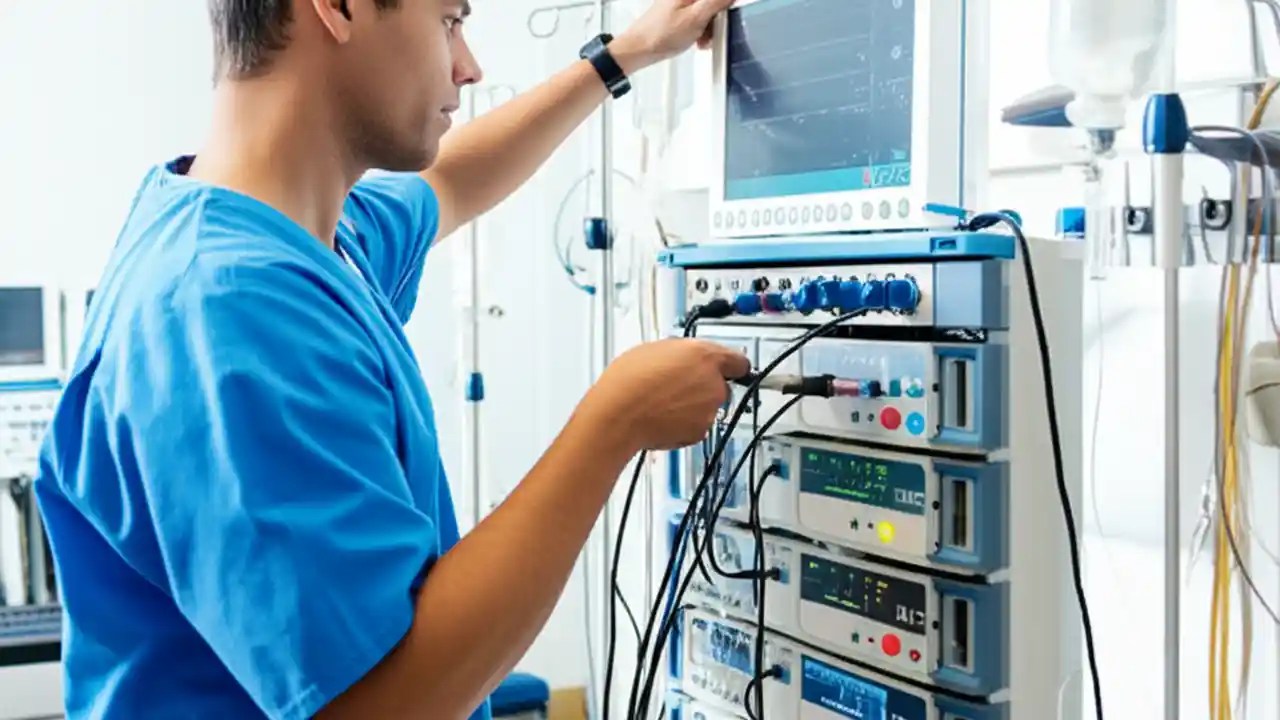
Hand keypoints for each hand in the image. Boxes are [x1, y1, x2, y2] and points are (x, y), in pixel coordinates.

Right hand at [577, 338, 750, 451]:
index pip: (738, 361)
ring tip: (663, 402)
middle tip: (677, 386)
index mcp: (705, 356)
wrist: (618, 416)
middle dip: (704, 387)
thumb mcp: (654, 349)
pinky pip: (697, 425)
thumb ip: (681, 352)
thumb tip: (685, 357)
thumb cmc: (629, 381)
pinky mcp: (699, 432)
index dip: (732, 366)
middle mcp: (714, 383)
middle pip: (721, 385)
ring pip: (708, 407)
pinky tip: (662, 417)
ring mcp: (709, 410)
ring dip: (693, 406)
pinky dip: (684, 423)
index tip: (732, 369)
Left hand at [610, 0, 735, 74]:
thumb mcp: (696, 18)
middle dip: (716, 17)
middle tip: (712, 32)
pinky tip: (696, 41)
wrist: (638, 49)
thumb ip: (715, 2)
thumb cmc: (661, 35)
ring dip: (708, 26)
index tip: (725, 17)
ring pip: (704, 11)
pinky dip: (699, 29)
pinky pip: (695, 18)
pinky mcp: (675, 14)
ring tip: (702, 40)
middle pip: (710, 3)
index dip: (723, 6)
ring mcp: (678, 4)